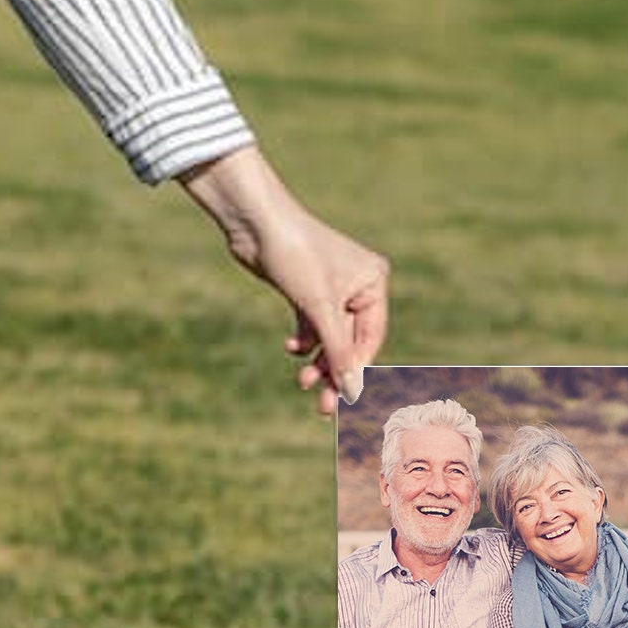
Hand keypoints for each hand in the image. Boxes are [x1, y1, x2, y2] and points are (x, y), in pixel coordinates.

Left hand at [178, 145, 387, 414]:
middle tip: (322, 406)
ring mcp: (332, 289)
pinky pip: (313, 327)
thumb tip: (353, 393)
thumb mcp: (319, 307)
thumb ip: (338, 351)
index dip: (355, 368)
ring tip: (302, 380)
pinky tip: (292, 348)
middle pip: (350, 341)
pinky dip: (304, 341)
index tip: (341, 398)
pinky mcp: (307, 291)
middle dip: (334, 371)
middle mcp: (357, 286)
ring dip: (317, 360)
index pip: (370, 337)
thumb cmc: (294, 254)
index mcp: (373, 282)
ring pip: (330, 337)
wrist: (254, 221)